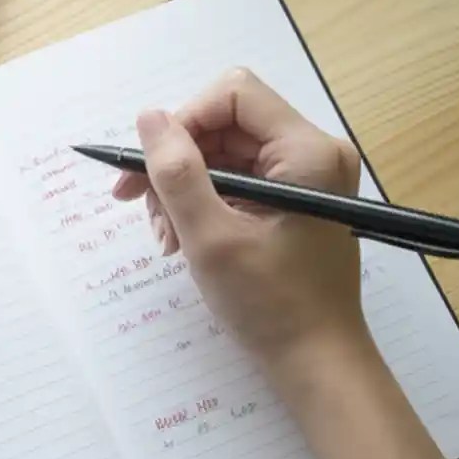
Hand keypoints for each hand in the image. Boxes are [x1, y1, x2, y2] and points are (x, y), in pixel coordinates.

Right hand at [112, 68, 366, 369]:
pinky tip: (184, 237)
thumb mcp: (211, 238)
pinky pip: (236, 179)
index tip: (150, 168)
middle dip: (177, 162)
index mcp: (307, 152)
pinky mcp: (294, 199)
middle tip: (142, 209)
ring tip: (166, 235)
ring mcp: (305, 176)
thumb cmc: (270, 305)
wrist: (316, 362)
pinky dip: (202, 202)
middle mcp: (313, 152)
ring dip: (183, 186)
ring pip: (224, 152)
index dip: (183, 122)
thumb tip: (148, 118)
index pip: (233, 95)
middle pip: (225, 124)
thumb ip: (177, 173)